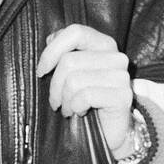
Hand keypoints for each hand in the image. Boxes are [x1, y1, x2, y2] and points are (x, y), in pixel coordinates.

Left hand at [36, 23, 133, 153]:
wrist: (110, 132)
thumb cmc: (87, 101)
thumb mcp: (74, 73)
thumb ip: (65, 53)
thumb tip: (50, 39)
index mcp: (104, 44)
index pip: (75, 32)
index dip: (52, 51)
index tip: (41, 71)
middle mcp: (116, 56)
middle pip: (69, 61)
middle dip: (55, 86)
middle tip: (56, 101)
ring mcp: (121, 76)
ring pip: (74, 80)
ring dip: (65, 100)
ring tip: (68, 108)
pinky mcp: (122, 96)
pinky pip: (84, 96)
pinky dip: (75, 107)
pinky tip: (80, 112)